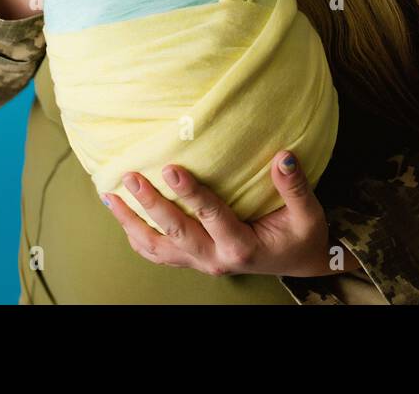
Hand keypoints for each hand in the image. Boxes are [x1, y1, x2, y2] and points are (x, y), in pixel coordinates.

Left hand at [101, 151, 346, 278]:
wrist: (300, 262)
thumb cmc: (303, 236)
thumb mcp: (308, 214)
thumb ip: (294, 186)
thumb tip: (282, 156)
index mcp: (241, 247)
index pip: (211, 216)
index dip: (190, 193)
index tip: (170, 168)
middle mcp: (215, 259)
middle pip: (176, 233)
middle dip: (149, 205)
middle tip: (129, 177)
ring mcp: (201, 263)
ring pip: (158, 248)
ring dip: (131, 223)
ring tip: (109, 197)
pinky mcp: (194, 261)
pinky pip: (159, 254)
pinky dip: (137, 237)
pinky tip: (123, 217)